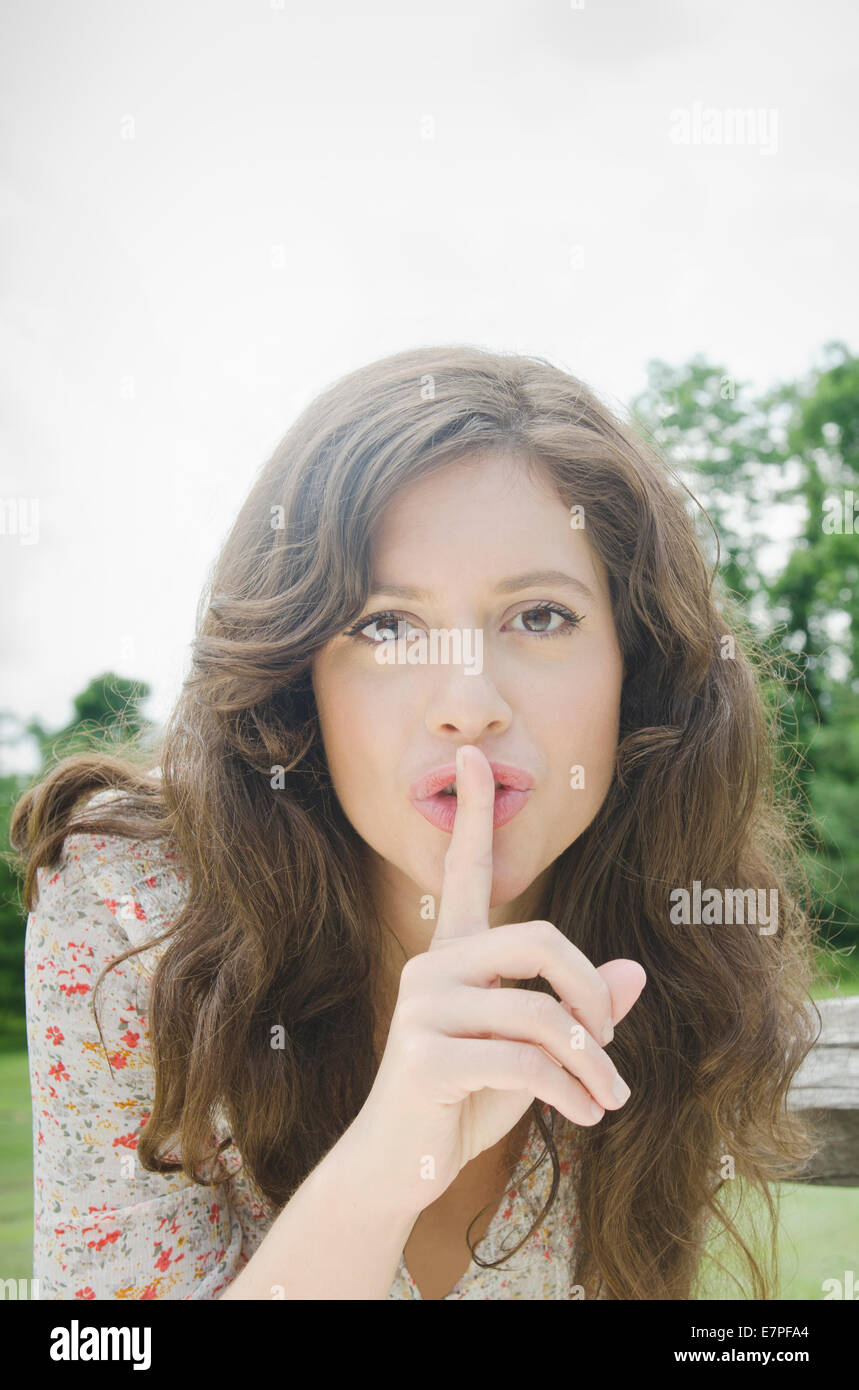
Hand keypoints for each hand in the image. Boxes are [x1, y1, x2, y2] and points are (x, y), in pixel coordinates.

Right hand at [351, 744, 645, 1218]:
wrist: (399, 1166)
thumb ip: (575, 1011)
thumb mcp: (530, 1053)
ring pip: (540, 1014)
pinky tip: (584, 1117)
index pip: (466, 869)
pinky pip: (525, 1063)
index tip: (473, 756)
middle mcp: (433, 966)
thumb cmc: (464, 1100)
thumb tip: (634, 973)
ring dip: (591, 1065)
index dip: (474, 812)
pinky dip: (571, 1094)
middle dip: (591, 992)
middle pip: (539, 941)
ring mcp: (424, 1008)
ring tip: (610, 1100)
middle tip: (611, 1041)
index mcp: (454, 953)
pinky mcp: (424, 1056)